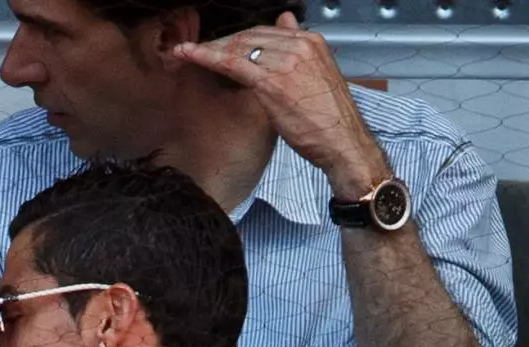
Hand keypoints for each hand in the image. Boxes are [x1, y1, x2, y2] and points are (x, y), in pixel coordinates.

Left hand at [173, 12, 389, 197]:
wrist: (343, 143)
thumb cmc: (330, 119)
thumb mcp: (317, 76)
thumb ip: (298, 49)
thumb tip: (286, 20)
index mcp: (310, 42)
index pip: (265, 32)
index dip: (236, 38)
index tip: (217, 45)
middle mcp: (298, 46)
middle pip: (248, 35)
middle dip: (219, 42)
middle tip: (195, 49)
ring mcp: (285, 62)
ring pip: (237, 47)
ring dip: (207, 48)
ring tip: (184, 52)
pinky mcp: (271, 82)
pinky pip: (231, 63)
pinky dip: (206, 57)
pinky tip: (189, 56)